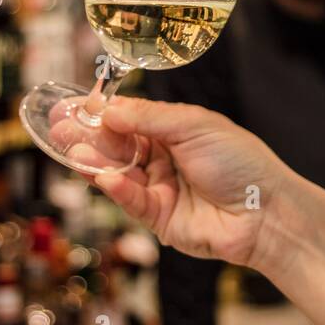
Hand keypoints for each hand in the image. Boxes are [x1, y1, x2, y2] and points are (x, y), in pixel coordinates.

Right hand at [88, 96, 324, 324]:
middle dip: (87, 137)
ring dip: (95, 162)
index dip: (100, 113)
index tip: (72, 105)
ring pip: (118, 173)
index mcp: (175, 131)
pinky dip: (118, 189)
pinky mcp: (160, 219)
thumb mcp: (195, 126)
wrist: (266, 212)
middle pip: (116, 146)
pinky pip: (132, 201)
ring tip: (72, 150)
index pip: (129, 119)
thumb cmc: (241, 162)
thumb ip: (150, 117)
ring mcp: (160, 189)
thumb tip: (108, 108)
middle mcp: (164, 159)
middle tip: (58, 128)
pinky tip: (107, 177)